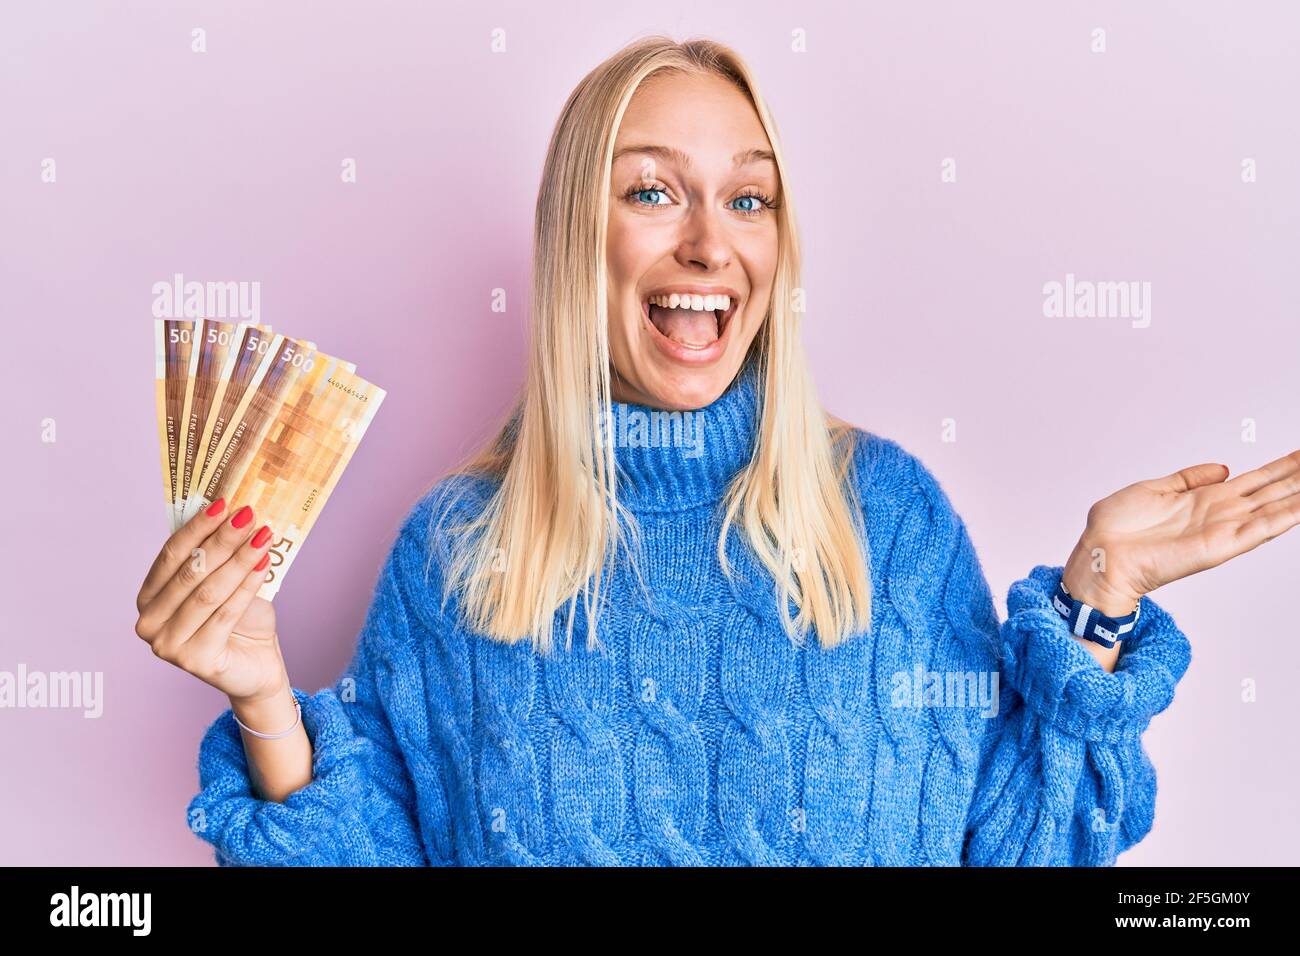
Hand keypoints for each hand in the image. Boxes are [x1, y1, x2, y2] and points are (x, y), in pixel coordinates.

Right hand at [134, 499, 286, 703]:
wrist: (256, 666)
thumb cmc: (238, 621)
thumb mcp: (225, 581)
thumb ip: (216, 556)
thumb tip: (234, 510)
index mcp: (148, 597)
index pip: (170, 554)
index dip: (197, 527)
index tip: (224, 502)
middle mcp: (148, 622)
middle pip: (190, 571)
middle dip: (222, 539)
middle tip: (249, 514)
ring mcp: (167, 645)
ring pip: (208, 591)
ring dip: (239, 559)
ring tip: (264, 535)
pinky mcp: (194, 660)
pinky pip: (225, 614)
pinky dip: (247, 585)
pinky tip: (265, 563)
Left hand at [1064, 449, 1299, 616]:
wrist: (1100, 554)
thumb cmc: (1116, 527)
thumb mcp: (1155, 488)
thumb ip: (1189, 478)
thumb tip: (1222, 468)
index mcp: (1204, 499)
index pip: (1254, 480)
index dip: (1280, 467)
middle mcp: (1219, 513)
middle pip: (1272, 491)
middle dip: (1297, 476)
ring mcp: (1223, 529)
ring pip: (1274, 508)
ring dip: (1298, 494)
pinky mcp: (1220, 546)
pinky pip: (1260, 529)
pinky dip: (1285, 517)